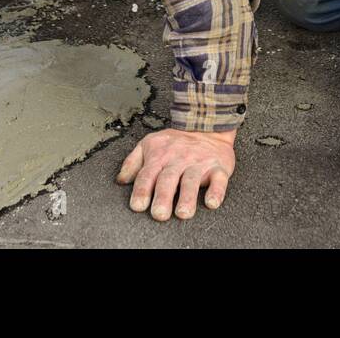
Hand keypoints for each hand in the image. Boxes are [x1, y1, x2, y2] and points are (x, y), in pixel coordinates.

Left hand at [117, 127, 235, 220]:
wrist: (207, 125)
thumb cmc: (175, 141)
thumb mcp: (149, 144)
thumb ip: (133, 162)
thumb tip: (120, 181)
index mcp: (159, 156)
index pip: (147, 174)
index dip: (142, 190)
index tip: (138, 206)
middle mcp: (178, 160)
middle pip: (168, 179)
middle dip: (163, 197)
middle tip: (159, 214)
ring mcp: (198, 163)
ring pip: (191, 180)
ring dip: (187, 197)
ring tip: (182, 213)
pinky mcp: (218, 167)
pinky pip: (218, 180)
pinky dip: (216, 191)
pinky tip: (211, 203)